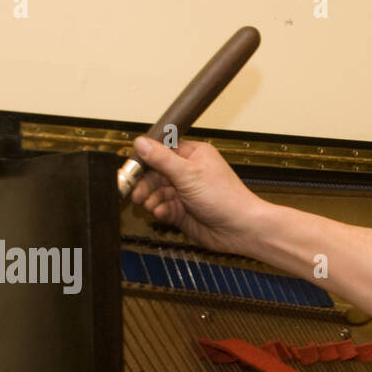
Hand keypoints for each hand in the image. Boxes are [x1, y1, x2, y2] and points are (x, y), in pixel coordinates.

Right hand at [128, 136, 265, 255]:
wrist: (241, 229)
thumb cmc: (225, 198)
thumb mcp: (188, 174)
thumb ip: (161, 159)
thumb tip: (141, 142)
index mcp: (194, 155)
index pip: (162, 152)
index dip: (145, 160)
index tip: (131, 168)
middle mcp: (189, 173)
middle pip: (156, 174)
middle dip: (146, 184)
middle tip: (136, 193)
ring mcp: (186, 194)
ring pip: (158, 193)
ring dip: (152, 199)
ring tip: (150, 205)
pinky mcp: (184, 213)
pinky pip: (165, 209)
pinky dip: (161, 211)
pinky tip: (162, 213)